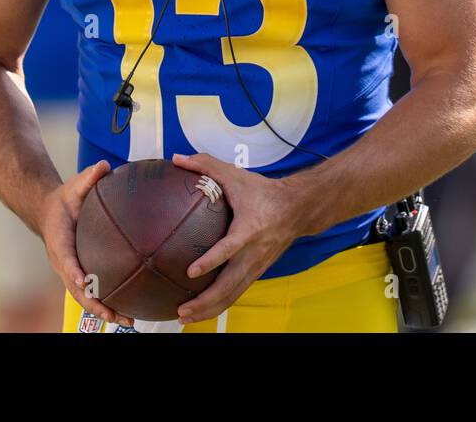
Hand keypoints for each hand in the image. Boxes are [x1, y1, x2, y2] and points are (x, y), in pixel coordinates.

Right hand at [39, 160, 133, 327]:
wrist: (49, 212)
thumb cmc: (64, 199)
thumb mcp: (73, 186)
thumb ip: (87, 178)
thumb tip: (103, 167)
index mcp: (60, 243)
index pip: (67, 260)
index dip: (74, 271)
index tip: (84, 280)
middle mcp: (64, 263)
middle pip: (77, 290)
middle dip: (95, 304)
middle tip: (116, 314)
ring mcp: (71, 271)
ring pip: (85, 297)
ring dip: (104, 311)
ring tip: (129, 321)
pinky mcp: (80, 274)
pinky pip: (93, 292)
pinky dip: (108, 303)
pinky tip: (130, 310)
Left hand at [171, 152, 307, 324]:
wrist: (298, 208)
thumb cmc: (263, 192)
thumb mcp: (235, 175)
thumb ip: (206, 165)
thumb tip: (178, 158)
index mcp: (249, 229)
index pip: (229, 248)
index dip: (211, 261)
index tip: (191, 272)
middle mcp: (254, 253)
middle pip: (229, 284)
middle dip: (205, 301)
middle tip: (181, 309)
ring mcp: (257, 266)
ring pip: (233, 295)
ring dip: (209, 309)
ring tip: (184, 317)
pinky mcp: (257, 272)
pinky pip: (236, 293)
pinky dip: (219, 305)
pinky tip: (200, 310)